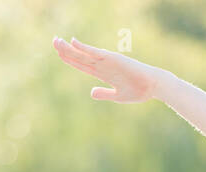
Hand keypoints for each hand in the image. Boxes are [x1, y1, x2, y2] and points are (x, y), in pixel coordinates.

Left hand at [52, 36, 166, 103]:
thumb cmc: (138, 91)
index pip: (82, 65)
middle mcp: (103, 65)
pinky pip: (95, 52)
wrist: (152, 86)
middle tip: (53, 41)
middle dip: (66, 50)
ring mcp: (107, 61)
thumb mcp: (117, 96)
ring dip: (69, 47)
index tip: (59, 53)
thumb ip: (104, 93)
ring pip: (83, 53)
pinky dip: (84, 47)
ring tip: (56, 41)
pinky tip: (73, 42)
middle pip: (80, 57)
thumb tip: (91, 92)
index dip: (70, 59)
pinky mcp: (112, 58)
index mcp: (103, 73)